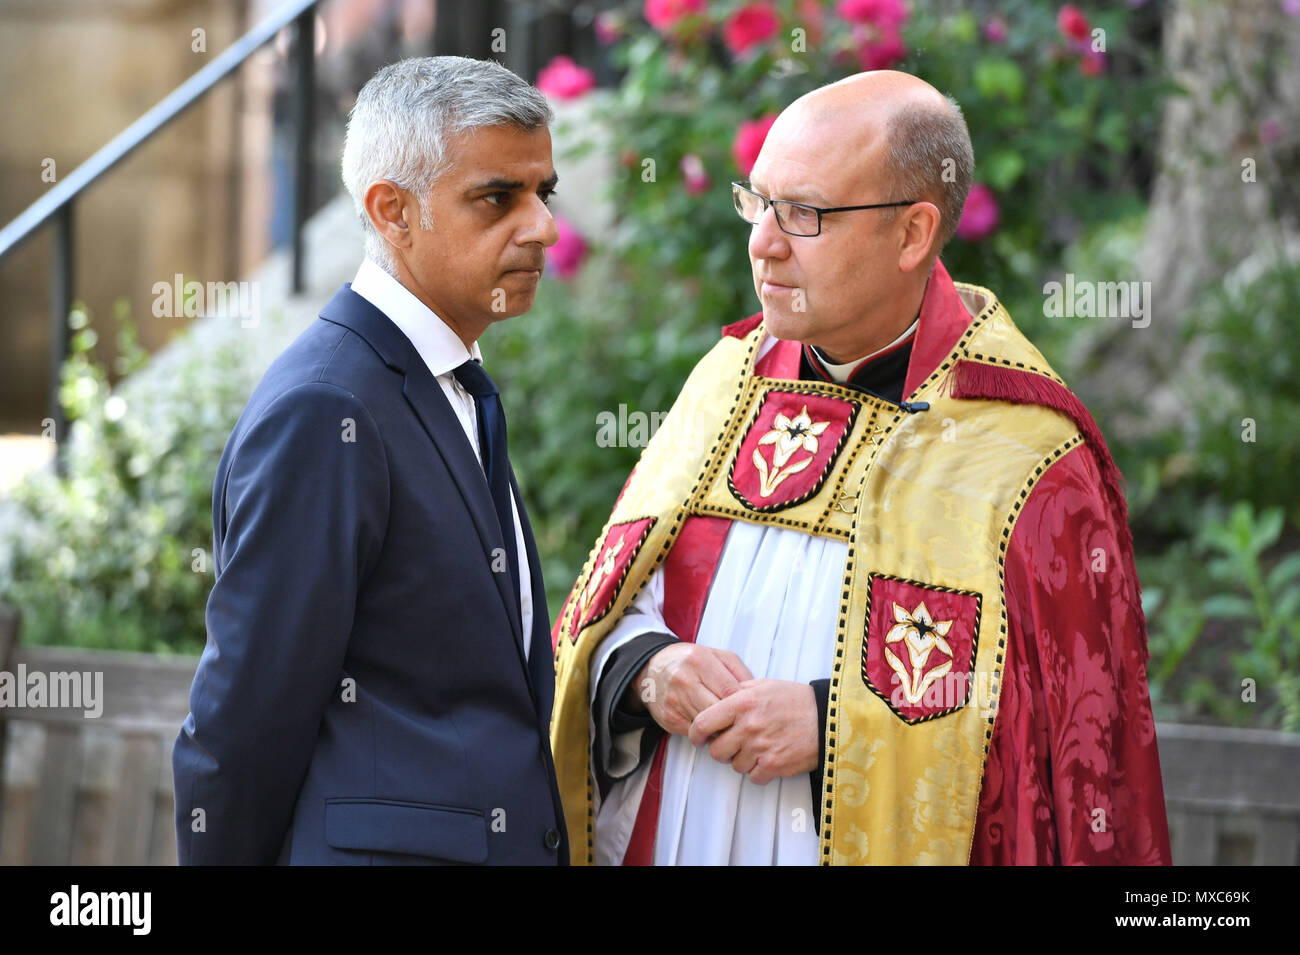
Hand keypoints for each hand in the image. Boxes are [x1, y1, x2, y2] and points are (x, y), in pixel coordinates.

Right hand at [627, 643, 752, 736]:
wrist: (653, 669)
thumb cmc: (689, 662)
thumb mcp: (716, 655)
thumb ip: (738, 671)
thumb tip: (757, 693)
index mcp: (700, 661)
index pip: (730, 690)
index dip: (743, 704)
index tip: (750, 709)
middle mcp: (685, 680)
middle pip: (718, 710)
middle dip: (733, 719)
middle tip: (742, 722)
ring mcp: (675, 701)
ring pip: (707, 725)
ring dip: (721, 728)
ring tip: (728, 725)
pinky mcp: (669, 718)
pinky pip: (695, 732)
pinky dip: (706, 734)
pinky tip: (711, 726)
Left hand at [688, 679, 818, 784]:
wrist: (827, 718)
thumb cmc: (795, 700)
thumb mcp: (763, 686)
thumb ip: (737, 693)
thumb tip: (716, 703)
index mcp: (742, 703)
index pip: (703, 723)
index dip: (697, 734)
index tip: (699, 738)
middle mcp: (748, 726)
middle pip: (717, 751)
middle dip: (723, 749)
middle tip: (735, 743)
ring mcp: (760, 748)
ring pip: (734, 765)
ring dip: (742, 760)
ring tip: (758, 747)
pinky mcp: (773, 766)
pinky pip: (752, 777)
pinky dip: (758, 771)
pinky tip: (769, 758)